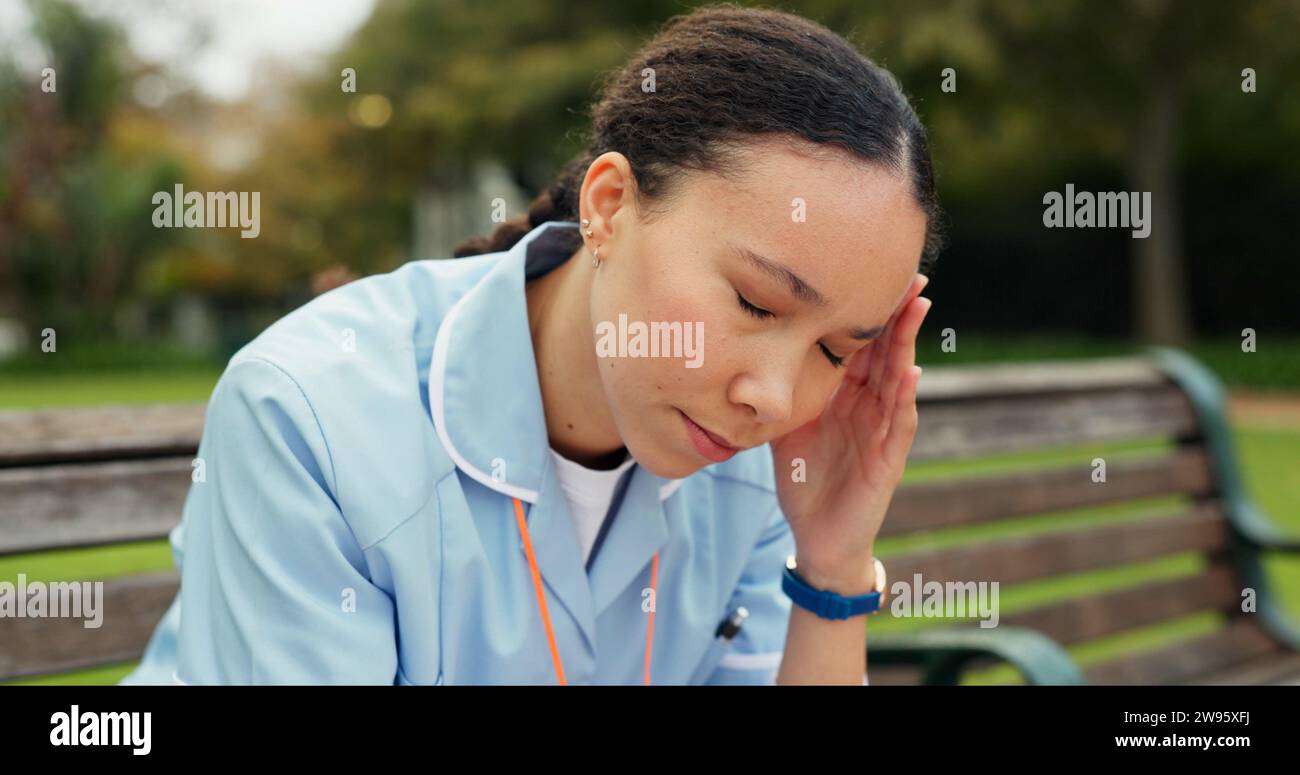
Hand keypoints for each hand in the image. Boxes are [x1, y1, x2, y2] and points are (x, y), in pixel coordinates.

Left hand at [770, 273, 930, 587]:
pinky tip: (911, 372)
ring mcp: (883, 430)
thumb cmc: (803, 480)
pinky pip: (900, 422)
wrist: (816, 536)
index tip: (868, 270)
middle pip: (886, 350)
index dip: (865, 310)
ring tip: (918, 307)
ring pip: (899, 377)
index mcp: (844, 394)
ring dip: (908, 343)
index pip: (858, 343)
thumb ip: (776, 394)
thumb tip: (742, 359)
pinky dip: (905, 397)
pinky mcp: (889, 459)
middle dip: (898, 312)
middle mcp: (868, 405)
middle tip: (910, 273)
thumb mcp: (783, 429)